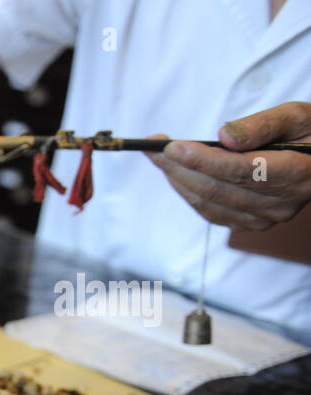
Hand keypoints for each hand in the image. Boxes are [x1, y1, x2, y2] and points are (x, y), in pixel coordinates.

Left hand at [146, 101, 310, 231]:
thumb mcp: (298, 116)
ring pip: (208, 202)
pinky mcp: (250, 224)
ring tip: (158, 156)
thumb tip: (223, 136)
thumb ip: (263, 124)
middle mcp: (280, 203)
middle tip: (154, 147)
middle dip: (179, 167)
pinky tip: (176, 173)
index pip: (240, 170)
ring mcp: (264, 218)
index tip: (172, 146)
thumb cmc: (310, 132)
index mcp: (297, 173)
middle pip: (217, 188)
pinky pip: (210, 211)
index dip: (203, 159)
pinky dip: (188, 192)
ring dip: (177, 179)